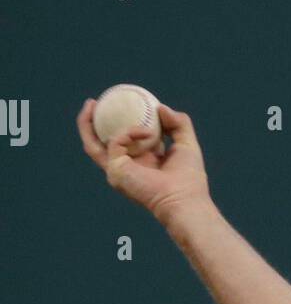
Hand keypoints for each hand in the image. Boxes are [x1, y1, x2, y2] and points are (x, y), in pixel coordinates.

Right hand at [77, 98, 211, 226]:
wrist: (184, 200)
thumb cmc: (189, 179)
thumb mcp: (186, 144)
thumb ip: (179, 123)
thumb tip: (160, 107)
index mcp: (143, 162)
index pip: (125, 141)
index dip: (121, 123)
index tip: (122, 103)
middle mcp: (127, 168)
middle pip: (100, 144)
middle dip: (91, 122)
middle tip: (94, 103)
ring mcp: (118, 171)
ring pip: (93, 145)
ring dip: (87, 123)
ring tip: (92, 104)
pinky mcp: (116, 171)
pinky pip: (115, 142)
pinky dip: (129, 132)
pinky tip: (146, 131)